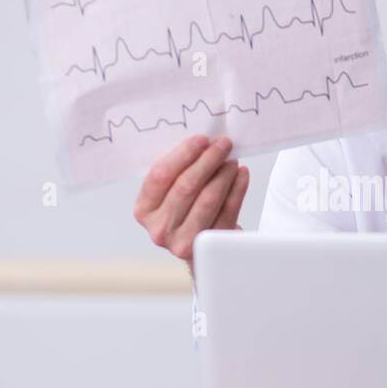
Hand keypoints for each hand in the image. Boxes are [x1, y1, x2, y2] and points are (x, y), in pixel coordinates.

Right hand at [134, 135, 249, 265]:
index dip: (183, 154)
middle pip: (186, 186)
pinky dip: (238, 190)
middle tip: (223, 144)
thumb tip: (204, 143)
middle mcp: (160, 228)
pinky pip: (227, 211)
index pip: (160, 176)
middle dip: (208, 160)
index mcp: (144, 210)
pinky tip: (241, 175)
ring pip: (208, 199)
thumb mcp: (170, 193)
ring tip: (232, 159)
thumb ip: (179, 171)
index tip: (201, 139)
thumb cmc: (185, 212)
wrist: (201, 247)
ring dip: (224, 174)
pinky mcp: (209, 247)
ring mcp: (184, 241)